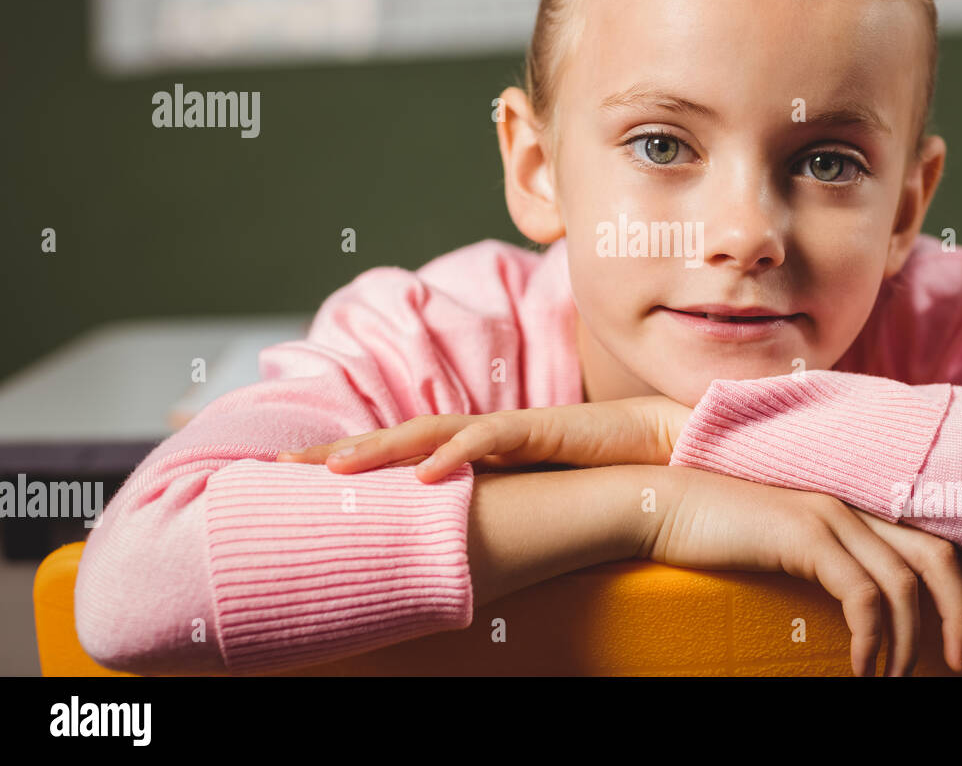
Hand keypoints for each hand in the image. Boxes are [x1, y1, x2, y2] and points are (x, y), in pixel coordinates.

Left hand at [274, 395, 693, 482]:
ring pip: (431, 431)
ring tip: (334, 469)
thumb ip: (490, 513)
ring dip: (381, 449)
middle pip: (396, 438)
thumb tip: (450, 553)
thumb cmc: (595, 473)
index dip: (350, 466)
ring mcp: (508, 429)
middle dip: (339, 452)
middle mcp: (480, 436)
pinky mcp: (543, 428)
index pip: (399, 455)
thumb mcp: (528, 500)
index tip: (298, 484)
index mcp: (472, 452)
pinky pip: (492, 437)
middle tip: (281, 470)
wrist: (659, 445)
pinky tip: (425, 473)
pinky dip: (456, 452)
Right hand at [647, 467, 961, 677]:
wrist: (661, 506)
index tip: (959, 644)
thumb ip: (820, 565)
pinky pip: (863, 595)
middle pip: (937, 557)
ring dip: (907, 645)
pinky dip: (873, 638)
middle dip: (959, 615)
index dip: (955, 595)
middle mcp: (850, 505)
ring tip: (891, 681)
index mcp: (850, 508)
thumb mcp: (781, 550)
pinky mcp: (806, 535)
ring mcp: (830, 516)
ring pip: (904, 585)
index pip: (928, 544)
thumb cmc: (713, 535)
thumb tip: (852, 613)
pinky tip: (860, 667)